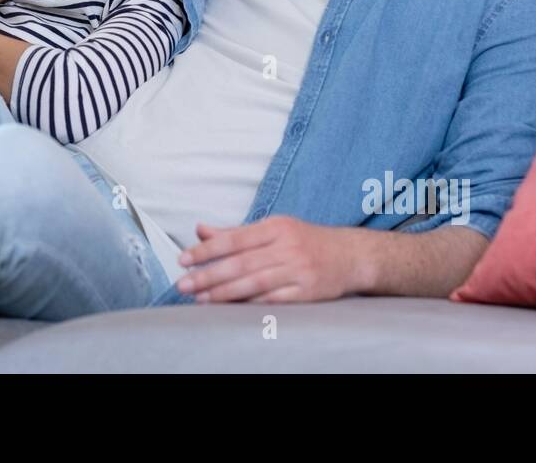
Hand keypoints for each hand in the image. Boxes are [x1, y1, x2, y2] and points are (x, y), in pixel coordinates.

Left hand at [175, 216, 375, 303]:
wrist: (351, 256)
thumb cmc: (306, 241)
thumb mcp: (274, 228)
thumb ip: (236, 233)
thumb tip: (201, 230)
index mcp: (276, 227)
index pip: (233, 239)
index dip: (206, 250)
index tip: (183, 260)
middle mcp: (287, 247)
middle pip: (240, 263)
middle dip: (208, 275)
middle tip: (184, 284)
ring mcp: (298, 270)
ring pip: (254, 283)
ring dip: (224, 293)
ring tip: (201, 299)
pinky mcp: (307, 292)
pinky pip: (273, 300)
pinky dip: (250, 305)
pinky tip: (231, 308)